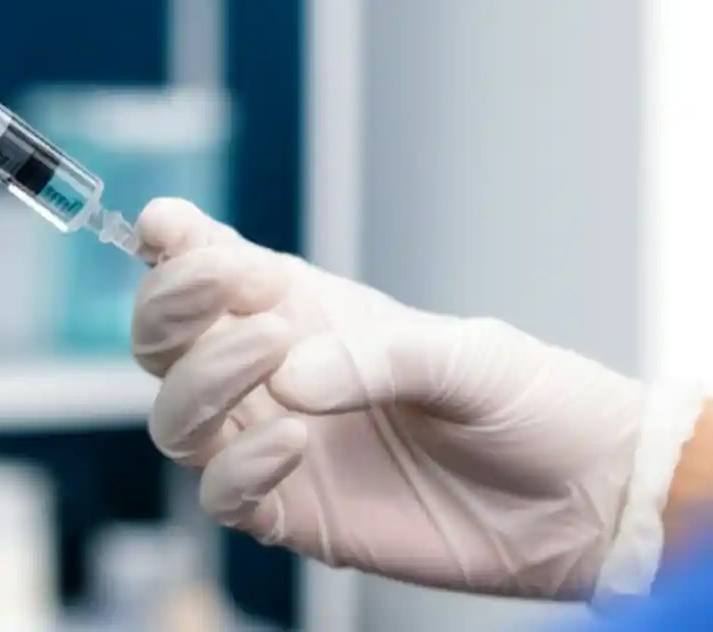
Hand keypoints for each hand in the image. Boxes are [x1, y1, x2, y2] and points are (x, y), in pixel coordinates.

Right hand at [132, 199, 646, 598]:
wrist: (578, 501)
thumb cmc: (526, 403)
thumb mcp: (465, 355)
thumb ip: (378, 354)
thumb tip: (289, 376)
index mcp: (304, 312)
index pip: (208, 269)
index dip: (174, 246)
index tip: (169, 227)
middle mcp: (272, 375)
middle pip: (163, 340)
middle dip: (172, 305)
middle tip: (226, 287)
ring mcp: (272, 443)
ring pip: (175, 415)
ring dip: (204, 379)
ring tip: (272, 356)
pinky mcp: (290, 513)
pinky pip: (221, 493)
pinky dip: (238, 467)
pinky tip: (295, 442)